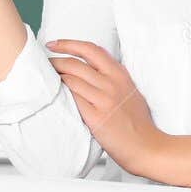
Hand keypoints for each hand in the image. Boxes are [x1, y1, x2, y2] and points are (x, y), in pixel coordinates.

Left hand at [48, 39, 163, 173]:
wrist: (147, 147)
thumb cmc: (138, 123)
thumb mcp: (129, 92)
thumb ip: (112, 79)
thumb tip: (91, 71)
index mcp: (120, 74)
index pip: (91, 49)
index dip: (68, 44)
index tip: (53, 44)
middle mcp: (111, 83)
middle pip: (75, 64)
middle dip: (55, 61)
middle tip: (43, 65)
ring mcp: (104, 100)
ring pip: (71, 80)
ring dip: (54, 78)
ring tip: (45, 80)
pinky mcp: (96, 117)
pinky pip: (73, 100)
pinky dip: (61, 96)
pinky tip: (54, 97)